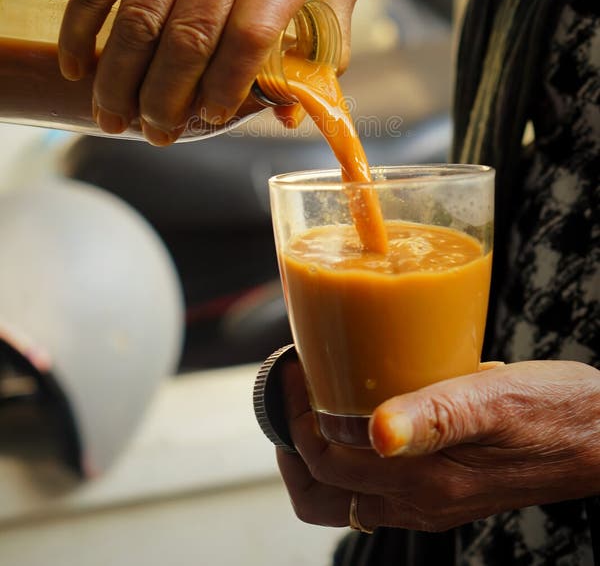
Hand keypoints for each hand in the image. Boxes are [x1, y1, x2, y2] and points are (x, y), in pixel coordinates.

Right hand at [58, 0, 359, 143]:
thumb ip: (328, 34)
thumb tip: (294, 110)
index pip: (254, 29)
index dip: (228, 84)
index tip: (212, 118)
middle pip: (191, 31)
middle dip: (167, 96)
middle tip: (158, 132)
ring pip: (141, 12)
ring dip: (121, 75)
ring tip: (113, 116)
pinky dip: (82, 26)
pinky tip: (77, 64)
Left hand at [276, 358, 599, 531]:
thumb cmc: (556, 410)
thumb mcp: (493, 398)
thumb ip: (434, 416)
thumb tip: (376, 432)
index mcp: (425, 479)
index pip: (326, 462)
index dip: (296, 420)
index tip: (294, 372)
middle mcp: (422, 500)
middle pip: (325, 492)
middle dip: (294, 445)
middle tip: (293, 393)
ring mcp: (434, 501)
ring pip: (348, 498)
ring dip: (319, 458)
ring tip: (317, 405)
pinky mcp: (448, 490)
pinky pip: (381, 491)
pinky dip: (355, 462)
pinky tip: (366, 417)